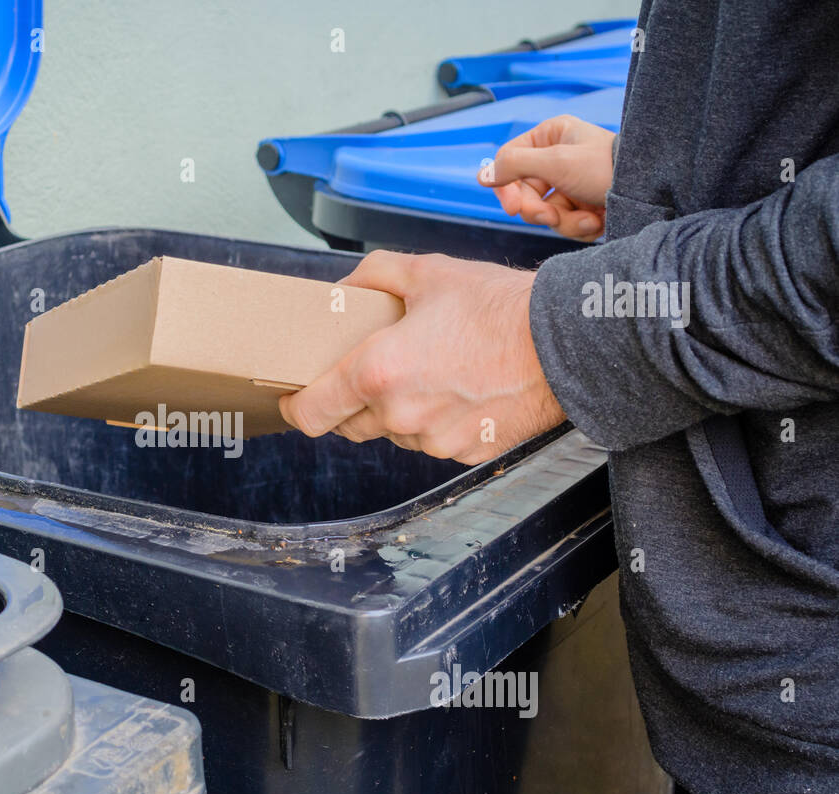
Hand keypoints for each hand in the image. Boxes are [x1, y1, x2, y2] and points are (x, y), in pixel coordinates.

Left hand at [278, 251, 565, 464]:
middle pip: (348, 425)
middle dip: (348, 401)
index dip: (295, 406)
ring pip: (392, 433)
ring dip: (395, 411)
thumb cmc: (498, 306)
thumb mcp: (426, 272)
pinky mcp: (464, 453)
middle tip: (366, 371)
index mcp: (378, 373)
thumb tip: (342, 292)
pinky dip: (434, 421)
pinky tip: (458, 389)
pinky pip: (431, 442)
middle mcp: (399, 416)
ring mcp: (433, 441)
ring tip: (428, 371)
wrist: (569, 343)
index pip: (311, 413)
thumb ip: (371, 277)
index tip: (291, 396)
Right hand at [478, 114, 614, 241]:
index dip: (507, 188)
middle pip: (525, 193)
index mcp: (550, 138)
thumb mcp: (555, 162)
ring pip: (545, 214)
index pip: (509, 163)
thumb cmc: (604, 167)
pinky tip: (597, 220)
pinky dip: (578, 227)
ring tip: (587, 218)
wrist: (649, 191)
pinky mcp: (583, 206)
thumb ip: (514, 166)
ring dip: (563, 222)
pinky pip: (565, 223)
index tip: (514, 207)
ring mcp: (570, 185)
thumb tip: (481, 174)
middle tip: (550, 217)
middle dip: (539, 211)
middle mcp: (558, 159)